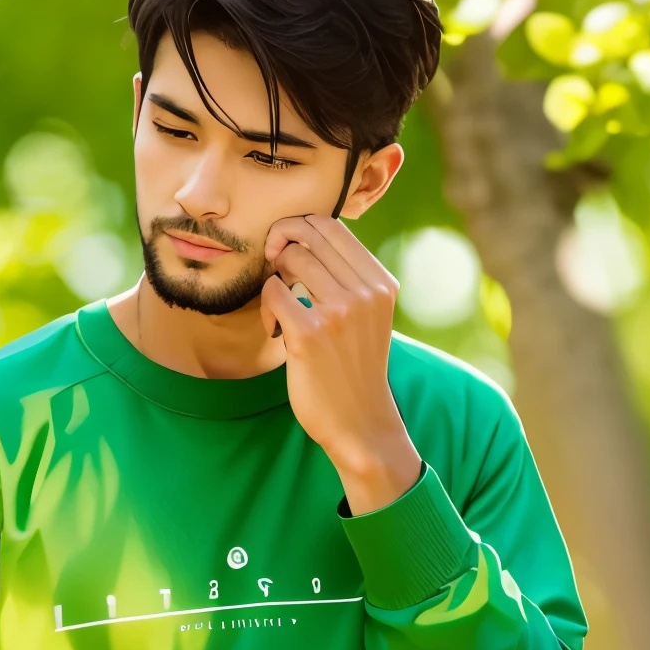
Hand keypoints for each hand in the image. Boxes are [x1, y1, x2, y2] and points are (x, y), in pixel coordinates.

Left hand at [261, 214, 421, 515]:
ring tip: (279, 308)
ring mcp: (339, 311)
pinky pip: (273, 292)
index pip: (333, 226)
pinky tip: (276, 330)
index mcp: (381, 284)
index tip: (286, 250)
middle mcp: (365, 292)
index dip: (299, 227)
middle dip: (281, 242)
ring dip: (274, 277)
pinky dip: (267, 307)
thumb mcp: (370, 316)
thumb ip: (350, 279)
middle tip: (274, 268)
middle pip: (309, 234)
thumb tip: (304, 236)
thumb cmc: (356, 367)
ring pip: (290, 258)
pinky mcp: (310, 333)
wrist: (360, 423)